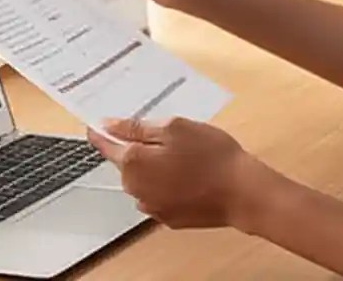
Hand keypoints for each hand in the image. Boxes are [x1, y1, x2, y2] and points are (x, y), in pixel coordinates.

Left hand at [87, 117, 266, 230]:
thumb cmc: (211, 156)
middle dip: (141, 149)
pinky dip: (168, 185)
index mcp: (133, 162)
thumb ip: (137, 128)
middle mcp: (135, 188)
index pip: (104, 145)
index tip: (101, 125)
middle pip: (126, 162)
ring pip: (144, 180)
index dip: (103, 132)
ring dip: (156, 168)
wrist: (241, 192)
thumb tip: (108, 126)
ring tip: (187, 158)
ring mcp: (151, 206)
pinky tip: (191, 178)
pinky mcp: (168, 218)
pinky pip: (159, 195)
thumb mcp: (175, 128)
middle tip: (172, 138)